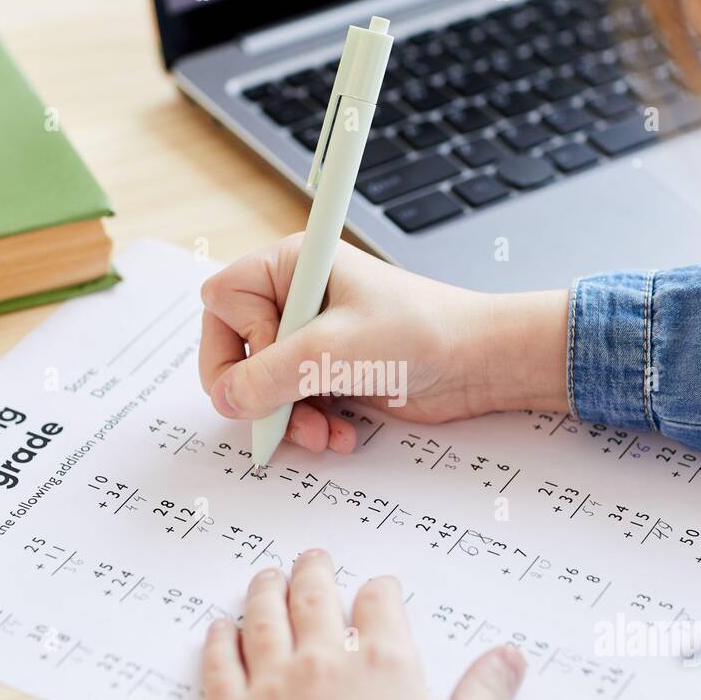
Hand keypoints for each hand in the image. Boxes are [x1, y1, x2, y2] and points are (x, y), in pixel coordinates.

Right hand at [199, 235, 568, 454]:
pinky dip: (308, 425)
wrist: (479, 364)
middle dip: (260, 393)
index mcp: (292, 266)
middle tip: (281, 416)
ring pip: (261, 386)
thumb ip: (269, 375)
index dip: (237, 342)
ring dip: (287, 418)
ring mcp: (311, 339)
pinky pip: (291, 406)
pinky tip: (339, 433)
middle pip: (235, 350)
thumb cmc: (421, 332)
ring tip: (321, 431)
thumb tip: (225, 399)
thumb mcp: (335, 351)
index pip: (221, 302)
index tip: (272, 365)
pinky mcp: (328, 373)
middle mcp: (295, 298)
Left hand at [201, 549, 525, 699]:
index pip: (380, 604)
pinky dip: (218, 640)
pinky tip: (220, 628)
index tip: (379, 587)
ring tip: (266, 576)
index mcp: (384, 664)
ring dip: (265, 591)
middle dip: (314, 571)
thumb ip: (486, 696)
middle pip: (315, 597)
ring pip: (264, 619)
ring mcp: (272, 685)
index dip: (380, 589)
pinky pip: (219, 665)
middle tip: (313, 557)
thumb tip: (509, 658)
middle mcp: (324, 661)